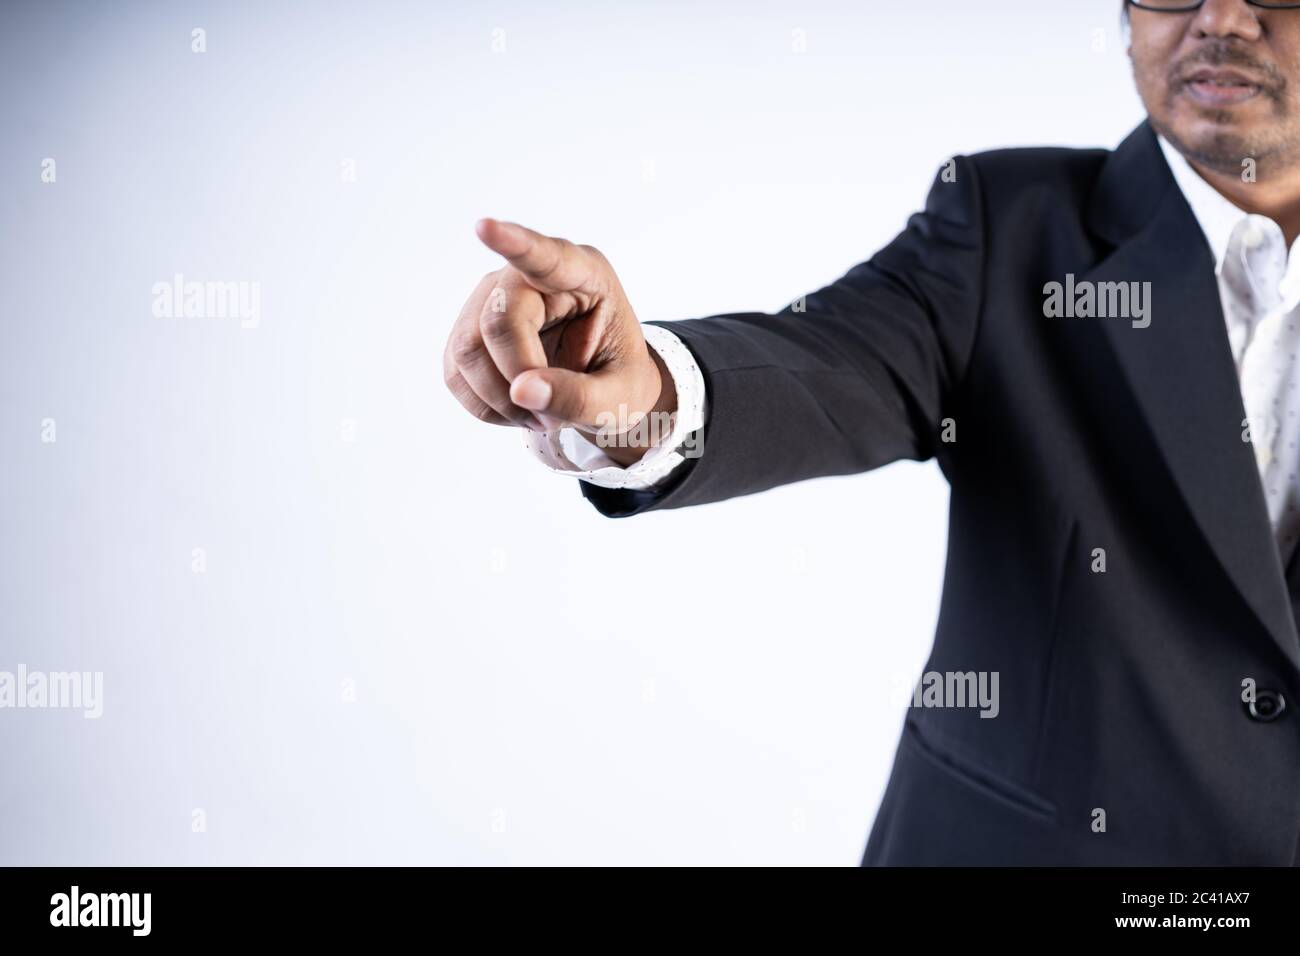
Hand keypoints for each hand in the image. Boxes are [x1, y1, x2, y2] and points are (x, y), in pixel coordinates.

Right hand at [444, 219, 676, 465]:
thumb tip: (521, 392)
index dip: (513, 243)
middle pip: (498, 320)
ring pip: (467, 349)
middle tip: (552, 419)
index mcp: (585, 275)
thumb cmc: (619, 380)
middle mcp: (531, 276)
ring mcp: (493, 296)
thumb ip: (581, 397)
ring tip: (540, 415)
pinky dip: (484, 405)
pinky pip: (456, 372)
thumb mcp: (621, 398)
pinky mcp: (469, 327)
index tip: (485, 227)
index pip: (546, 256)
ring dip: (499, 399)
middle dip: (518, 378)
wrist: (603, 386)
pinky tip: (516, 409)